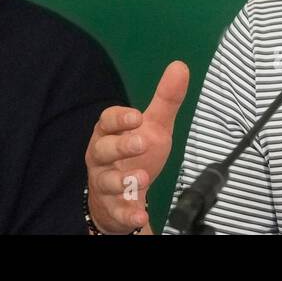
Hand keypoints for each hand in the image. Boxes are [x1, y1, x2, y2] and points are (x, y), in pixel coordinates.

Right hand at [85, 60, 188, 233]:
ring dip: (123, 180)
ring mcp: (104, 183)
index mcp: (109, 133)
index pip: (107, 121)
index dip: (120, 119)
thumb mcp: (154, 126)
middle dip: (121, 146)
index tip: (136, 116)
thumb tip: (180, 66)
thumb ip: (166, 100)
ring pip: (106, 181)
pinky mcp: (112, 207)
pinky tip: (141, 214)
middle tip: (142, 143)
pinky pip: (116, 211)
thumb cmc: (136, 153)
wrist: (122, 195)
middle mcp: (101, 157)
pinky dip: (127, 213)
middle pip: (103, 150)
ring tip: (143, 177)